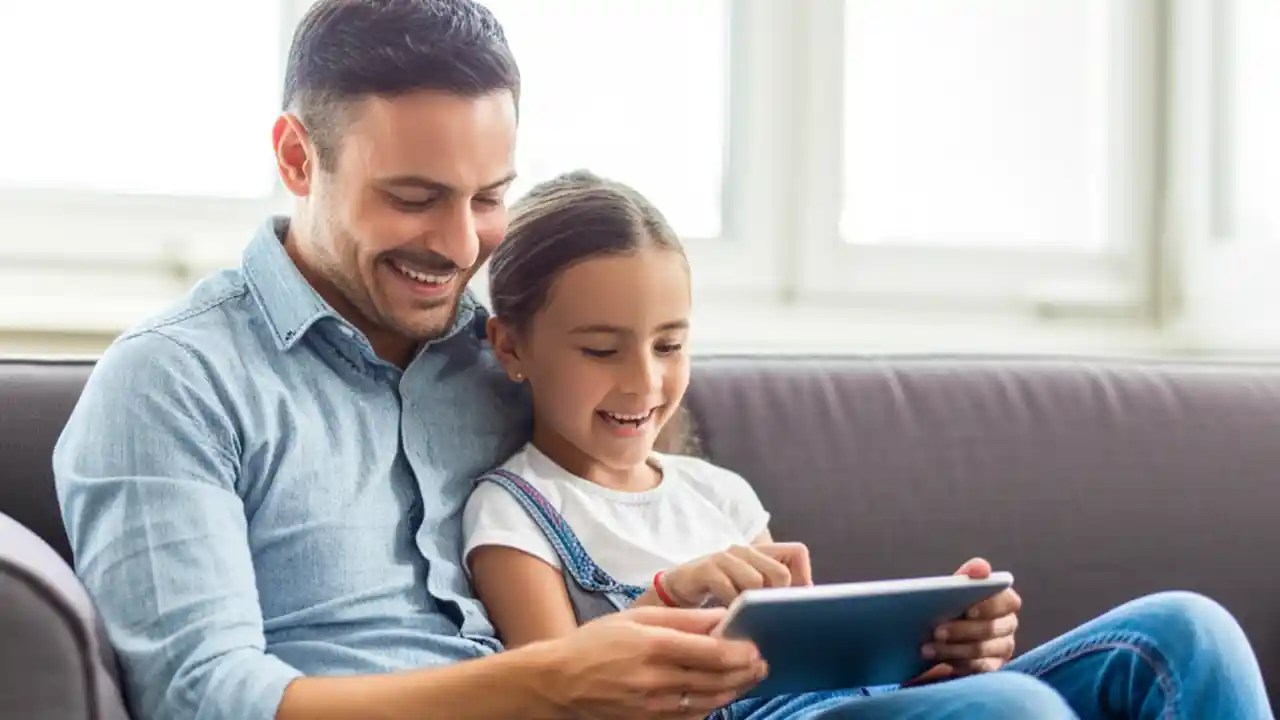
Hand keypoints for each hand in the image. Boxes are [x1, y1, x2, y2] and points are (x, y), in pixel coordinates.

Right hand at [531, 606, 768, 718]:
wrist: (559, 682)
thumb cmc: (596, 642)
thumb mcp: (636, 618)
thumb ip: (681, 617)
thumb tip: (720, 615)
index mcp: (652, 646)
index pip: (707, 652)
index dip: (737, 653)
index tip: (755, 648)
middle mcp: (655, 678)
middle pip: (713, 679)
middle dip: (743, 673)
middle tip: (762, 663)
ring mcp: (653, 705)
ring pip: (706, 701)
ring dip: (733, 690)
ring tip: (749, 679)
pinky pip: (690, 716)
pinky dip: (710, 706)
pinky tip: (721, 696)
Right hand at [660, 543, 812, 607]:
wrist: (679, 585)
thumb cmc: (721, 588)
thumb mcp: (750, 585)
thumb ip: (775, 589)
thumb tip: (806, 604)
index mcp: (762, 551)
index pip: (798, 552)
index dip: (802, 578)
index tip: (791, 601)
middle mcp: (746, 550)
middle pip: (781, 573)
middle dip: (775, 599)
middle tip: (763, 614)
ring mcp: (725, 558)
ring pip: (755, 582)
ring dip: (751, 606)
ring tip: (744, 618)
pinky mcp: (706, 569)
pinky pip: (728, 590)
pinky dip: (730, 609)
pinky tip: (727, 618)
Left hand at [916, 558, 1020, 679]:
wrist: (942, 633)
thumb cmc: (953, 605)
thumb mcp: (958, 589)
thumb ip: (969, 575)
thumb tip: (981, 567)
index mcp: (1004, 602)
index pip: (1007, 602)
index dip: (989, 606)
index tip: (968, 609)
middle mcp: (1008, 625)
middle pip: (991, 629)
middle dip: (962, 630)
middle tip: (936, 631)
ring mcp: (1001, 649)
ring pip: (981, 651)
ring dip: (952, 649)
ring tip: (927, 647)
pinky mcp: (991, 668)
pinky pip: (976, 669)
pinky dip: (954, 663)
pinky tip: (936, 660)